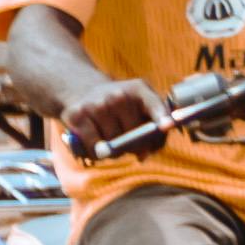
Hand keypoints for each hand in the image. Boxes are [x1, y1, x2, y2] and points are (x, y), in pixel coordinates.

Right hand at [52, 76, 167, 153]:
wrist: (80, 89)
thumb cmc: (119, 107)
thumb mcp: (139, 108)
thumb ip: (152, 132)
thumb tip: (143, 156)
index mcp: (138, 89)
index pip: (154, 104)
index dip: (161, 116)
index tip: (167, 126)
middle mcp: (117, 94)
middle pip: (134, 134)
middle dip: (133, 145)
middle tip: (127, 141)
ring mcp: (96, 104)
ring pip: (114, 143)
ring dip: (114, 150)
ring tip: (109, 138)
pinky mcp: (77, 115)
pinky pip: (94, 146)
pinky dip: (97, 152)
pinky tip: (96, 145)